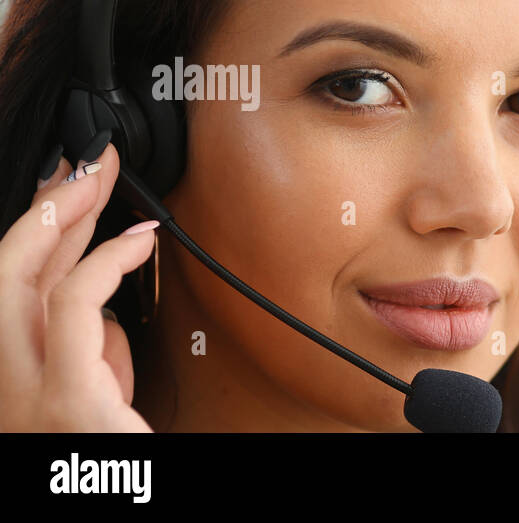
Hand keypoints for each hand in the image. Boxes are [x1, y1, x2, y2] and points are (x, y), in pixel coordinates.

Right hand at [0, 136, 155, 431]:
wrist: (119, 498)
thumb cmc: (113, 459)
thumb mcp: (96, 393)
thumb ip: (88, 347)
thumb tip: (102, 293)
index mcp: (5, 378)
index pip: (6, 290)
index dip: (33, 230)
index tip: (63, 188)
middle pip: (2, 274)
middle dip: (44, 208)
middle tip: (88, 162)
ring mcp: (19, 398)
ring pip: (20, 281)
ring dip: (68, 220)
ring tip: (107, 182)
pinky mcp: (63, 405)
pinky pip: (73, 313)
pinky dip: (105, 265)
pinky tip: (138, 241)